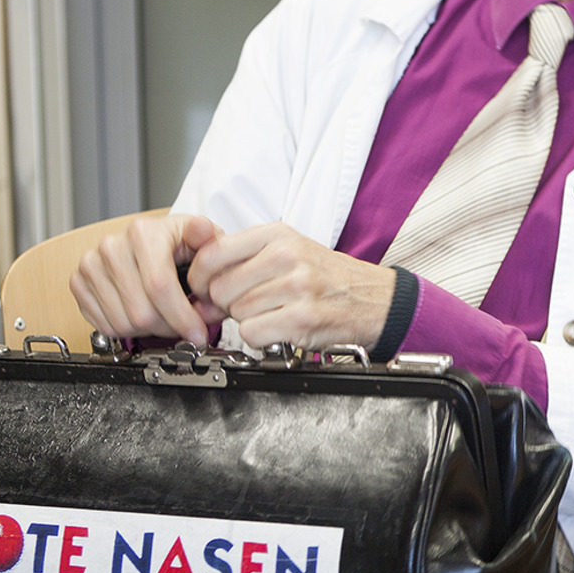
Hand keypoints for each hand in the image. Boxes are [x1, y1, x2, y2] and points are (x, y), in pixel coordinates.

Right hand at [71, 213, 225, 346]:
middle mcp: (111, 247)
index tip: (197, 333)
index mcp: (142, 233)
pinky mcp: (78, 282)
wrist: (147, 240)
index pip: (159, 286)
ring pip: (123, 323)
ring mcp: (91, 265)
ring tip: (165, 316)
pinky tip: (144, 314)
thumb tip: (202, 229)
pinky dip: (128, 330)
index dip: (181, 317)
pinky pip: (104, 325)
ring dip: (149, 330)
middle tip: (184, 325)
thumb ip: (208, 240)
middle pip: (141, 311)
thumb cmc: (177, 242)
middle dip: (169, 327)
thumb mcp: (202, 237)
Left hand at [186, 222, 396, 350]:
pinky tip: (280, 327)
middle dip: (227, 304)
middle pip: (220, 289)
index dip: (201, 278)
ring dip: (249, 321)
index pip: (212, 254)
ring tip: (274, 313)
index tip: (207, 287)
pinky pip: (253, 333)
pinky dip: (262, 337)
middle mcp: (287, 256)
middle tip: (251, 304)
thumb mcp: (288, 251)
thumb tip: (198, 291)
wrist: (375, 300)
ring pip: (237, 313)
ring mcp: (296, 287)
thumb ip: (242, 261)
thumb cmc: (328, 278)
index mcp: (278, 235)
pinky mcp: (302, 318)